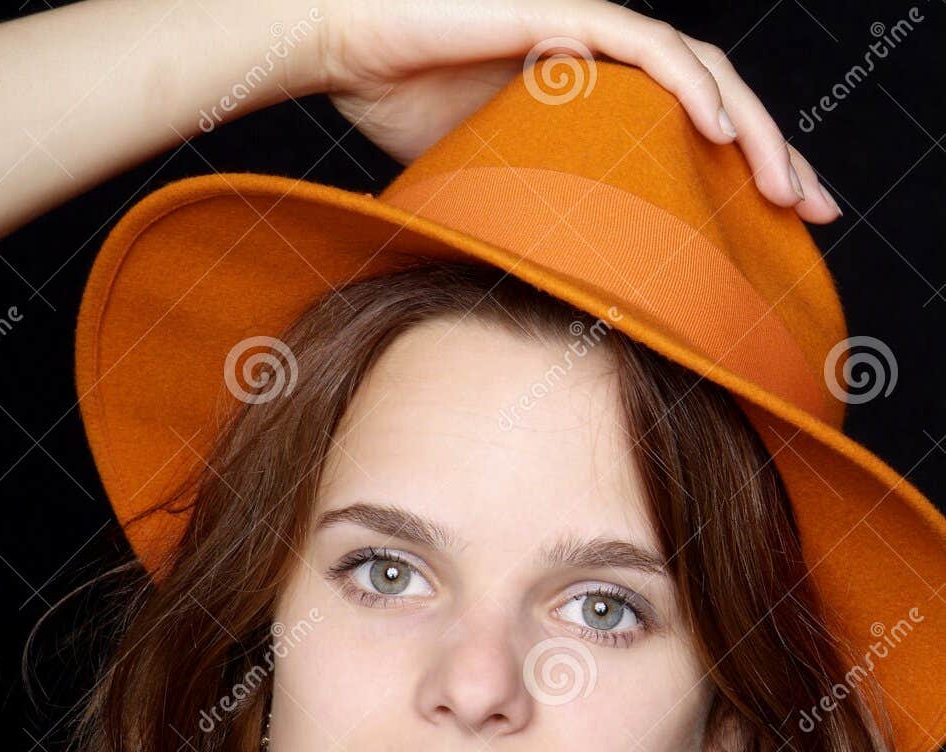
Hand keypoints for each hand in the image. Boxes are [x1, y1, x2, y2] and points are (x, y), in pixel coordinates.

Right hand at [316, 0, 839, 221]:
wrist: (349, 53)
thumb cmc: (404, 116)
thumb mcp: (493, 190)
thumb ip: (541, 222)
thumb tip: (560, 309)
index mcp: (600, 100)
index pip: (694, 132)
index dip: (745, 174)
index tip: (786, 228)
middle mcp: (608, 61)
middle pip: (716, 103)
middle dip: (774, 155)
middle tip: (816, 212)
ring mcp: (590, 30)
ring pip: (699, 72)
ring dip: (748, 127)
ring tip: (781, 184)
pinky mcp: (563, 14)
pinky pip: (643, 45)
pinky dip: (686, 85)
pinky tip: (716, 129)